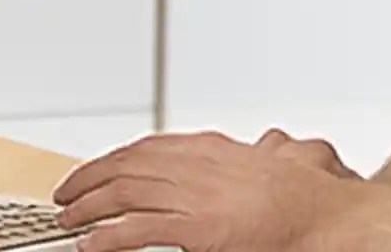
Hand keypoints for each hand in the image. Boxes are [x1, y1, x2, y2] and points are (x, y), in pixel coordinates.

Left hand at [53, 131, 359, 251]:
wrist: (325, 212)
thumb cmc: (297, 198)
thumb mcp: (252, 168)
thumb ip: (217, 170)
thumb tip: (192, 179)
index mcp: (208, 149)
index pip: (145, 147)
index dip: (111, 160)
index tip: (92, 170)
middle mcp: (195, 165)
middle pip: (126, 165)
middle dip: (88, 179)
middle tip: (66, 195)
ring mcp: (195, 196)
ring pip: (124, 193)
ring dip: (88, 206)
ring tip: (68, 220)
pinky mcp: (197, 228)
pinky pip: (139, 230)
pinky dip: (108, 236)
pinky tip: (91, 244)